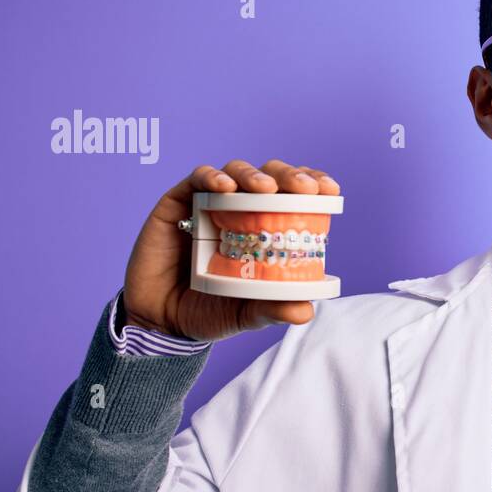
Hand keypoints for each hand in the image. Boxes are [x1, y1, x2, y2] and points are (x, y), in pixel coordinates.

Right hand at [121, 160, 340, 342]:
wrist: (161, 320)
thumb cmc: (209, 311)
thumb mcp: (247, 313)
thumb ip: (273, 309)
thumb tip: (306, 311)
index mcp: (266, 229)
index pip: (295, 196)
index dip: (314, 185)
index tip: (331, 190)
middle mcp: (241, 211)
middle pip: (271, 176)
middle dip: (290, 176)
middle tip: (304, 189)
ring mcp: (210, 204)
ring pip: (238, 171)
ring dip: (254, 175)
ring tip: (266, 189)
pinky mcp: (178, 203)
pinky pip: (198, 179)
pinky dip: (213, 177)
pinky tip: (224, 188)